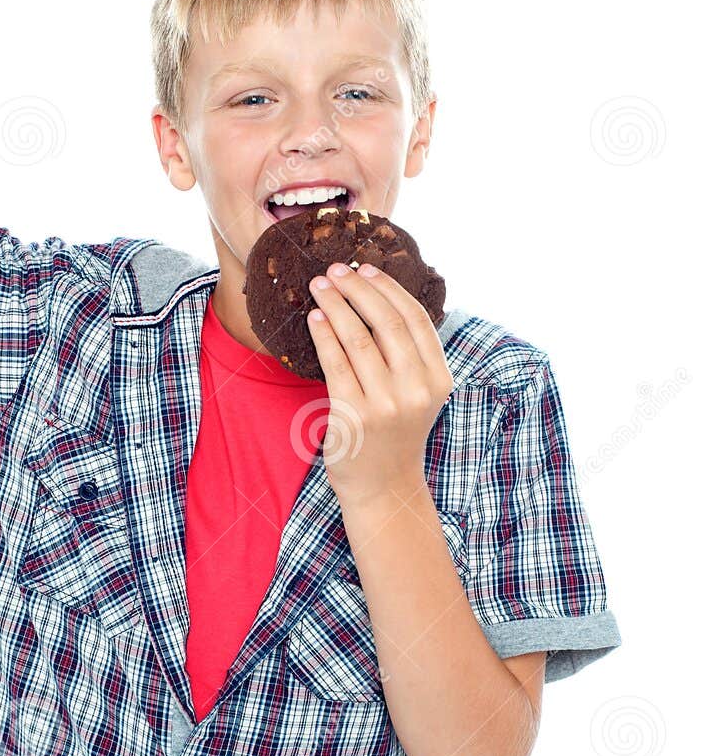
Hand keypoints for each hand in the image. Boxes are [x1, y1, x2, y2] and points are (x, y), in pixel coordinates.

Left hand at [306, 262, 454, 509]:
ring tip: (319, 286)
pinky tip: (315, 318)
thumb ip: (412, 356)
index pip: (415, 319)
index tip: (366, 268)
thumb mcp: (419, 394)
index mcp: (439, 379)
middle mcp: (416, 390)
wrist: (384, 487)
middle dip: (357, 289)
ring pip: (358, 339)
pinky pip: (336, 365)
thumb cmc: (395, 433)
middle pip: (386, 323)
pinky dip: (324, 336)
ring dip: (336, 306)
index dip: (388, 289)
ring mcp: (386, 405)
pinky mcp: (355, 417)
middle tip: (335, 269)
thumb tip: (381, 297)